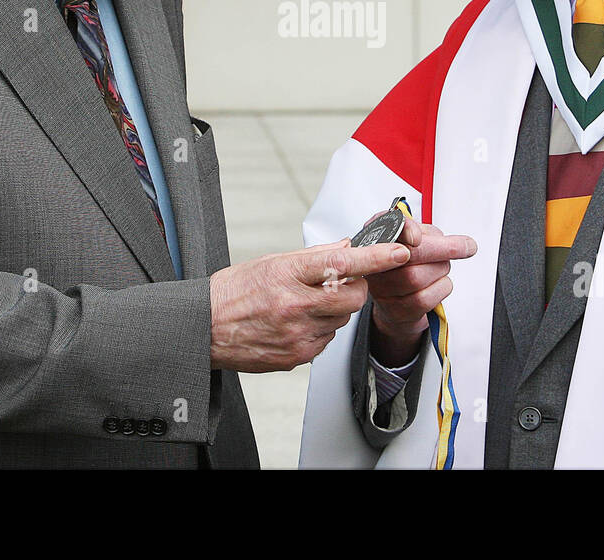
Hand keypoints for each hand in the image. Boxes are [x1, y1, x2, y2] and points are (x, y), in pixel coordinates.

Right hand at [210, 240, 409, 372]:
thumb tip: (347, 246)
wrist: (204, 329)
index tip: (398, 251)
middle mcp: (295, 306)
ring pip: (342, 320)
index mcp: (287, 275)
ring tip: (303, 305)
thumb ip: (313, 257)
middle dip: (354, 287)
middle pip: (354, 296)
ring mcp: (298, 335)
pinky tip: (295, 323)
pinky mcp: (298, 356)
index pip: (341, 262)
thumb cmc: (234, 291)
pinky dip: (320, 329)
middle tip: (337, 283)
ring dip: (334, 310)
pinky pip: (326, 340)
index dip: (375, 257)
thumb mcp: (271, 262)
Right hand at [367, 218, 476, 365]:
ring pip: (417, 277)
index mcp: (378, 238)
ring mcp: (382, 289)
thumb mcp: (416, 239)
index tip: (418, 237)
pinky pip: (425, 298)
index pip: (385, 226)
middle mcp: (375, 263)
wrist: (398, 301)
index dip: (403, 231)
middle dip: (442, 249)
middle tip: (467, 247)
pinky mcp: (395, 311)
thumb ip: (428, 233)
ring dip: (441, 270)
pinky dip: (441, 288)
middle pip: (408, 255)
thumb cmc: (409, 263)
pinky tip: (438, 284)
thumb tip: (456, 244)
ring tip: (441, 267)